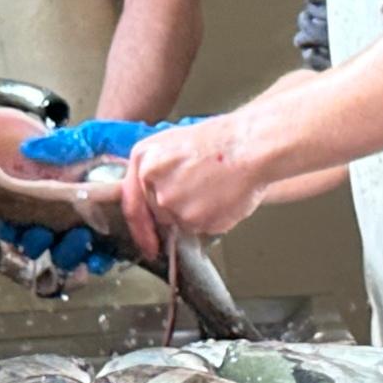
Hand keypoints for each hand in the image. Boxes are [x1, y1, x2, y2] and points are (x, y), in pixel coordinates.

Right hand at [0, 119, 182, 276]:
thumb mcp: (88, 138)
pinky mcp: (110, 242)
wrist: (150, 150)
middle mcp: (63, 217)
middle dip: (36, 242)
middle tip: (45, 233)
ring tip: (78, 239)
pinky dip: (94, 263)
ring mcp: (86, 232)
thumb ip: (59, 146)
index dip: (10, 227)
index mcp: (49, 195)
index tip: (11, 226)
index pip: (19, 218)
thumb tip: (28, 149)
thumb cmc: (114, 142)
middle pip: (37, 243)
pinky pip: (96, 262)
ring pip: (64, 257)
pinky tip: (97, 258)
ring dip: (66, 254)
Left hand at [122, 116, 273, 260]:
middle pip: (161, 213)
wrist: (249, 146)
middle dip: (179, 209)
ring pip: (183, 222)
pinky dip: (215, 217)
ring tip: (217, 188)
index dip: (141, 226)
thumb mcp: (174, 145)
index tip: (147, 242)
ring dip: (199, 212)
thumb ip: (157, 172)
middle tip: (203, 191)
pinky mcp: (196, 221)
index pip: (133, 204)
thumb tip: (156, 198)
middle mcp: (154, 186)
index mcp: (143, 161)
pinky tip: (225, 196)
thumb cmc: (221, 140)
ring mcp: (174, 206)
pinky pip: (203, 228)